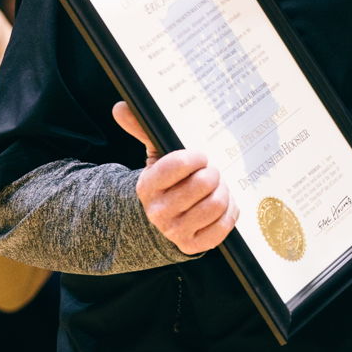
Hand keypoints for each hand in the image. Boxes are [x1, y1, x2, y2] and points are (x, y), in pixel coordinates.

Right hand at [114, 101, 237, 253]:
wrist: (159, 221)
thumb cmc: (165, 182)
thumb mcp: (154, 157)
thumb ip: (141, 130)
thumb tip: (121, 106)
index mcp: (148, 186)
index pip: (178, 165)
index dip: (196, 157)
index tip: (200, 156)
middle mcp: (158, 211)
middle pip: (203, 184)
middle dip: (213, 174)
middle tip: (211, 173)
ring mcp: (175, 231)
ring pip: (216, 204)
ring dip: (223, 192)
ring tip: (217, 188)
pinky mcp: (192, 245)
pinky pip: (224, 225)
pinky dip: (230, 212)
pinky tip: (223, 206)